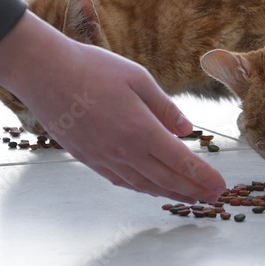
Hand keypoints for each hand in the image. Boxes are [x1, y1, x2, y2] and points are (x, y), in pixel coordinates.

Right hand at [0, 12, 226, 203]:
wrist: (44, 73)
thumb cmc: (92, 68)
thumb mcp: (138, 78)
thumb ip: (165, 107)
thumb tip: (187, 129)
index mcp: (140, 130)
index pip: (180, 162)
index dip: (202, 176)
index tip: (220, 185)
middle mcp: (123, 151)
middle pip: (165, 180)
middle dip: (193, 190)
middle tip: (213, 197)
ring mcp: (103, 158)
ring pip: (143, 184)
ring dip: (169, 192)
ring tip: (189, 197)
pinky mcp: (88, 158)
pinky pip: (121, 180)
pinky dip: (142, 187)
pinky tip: (151, 186)